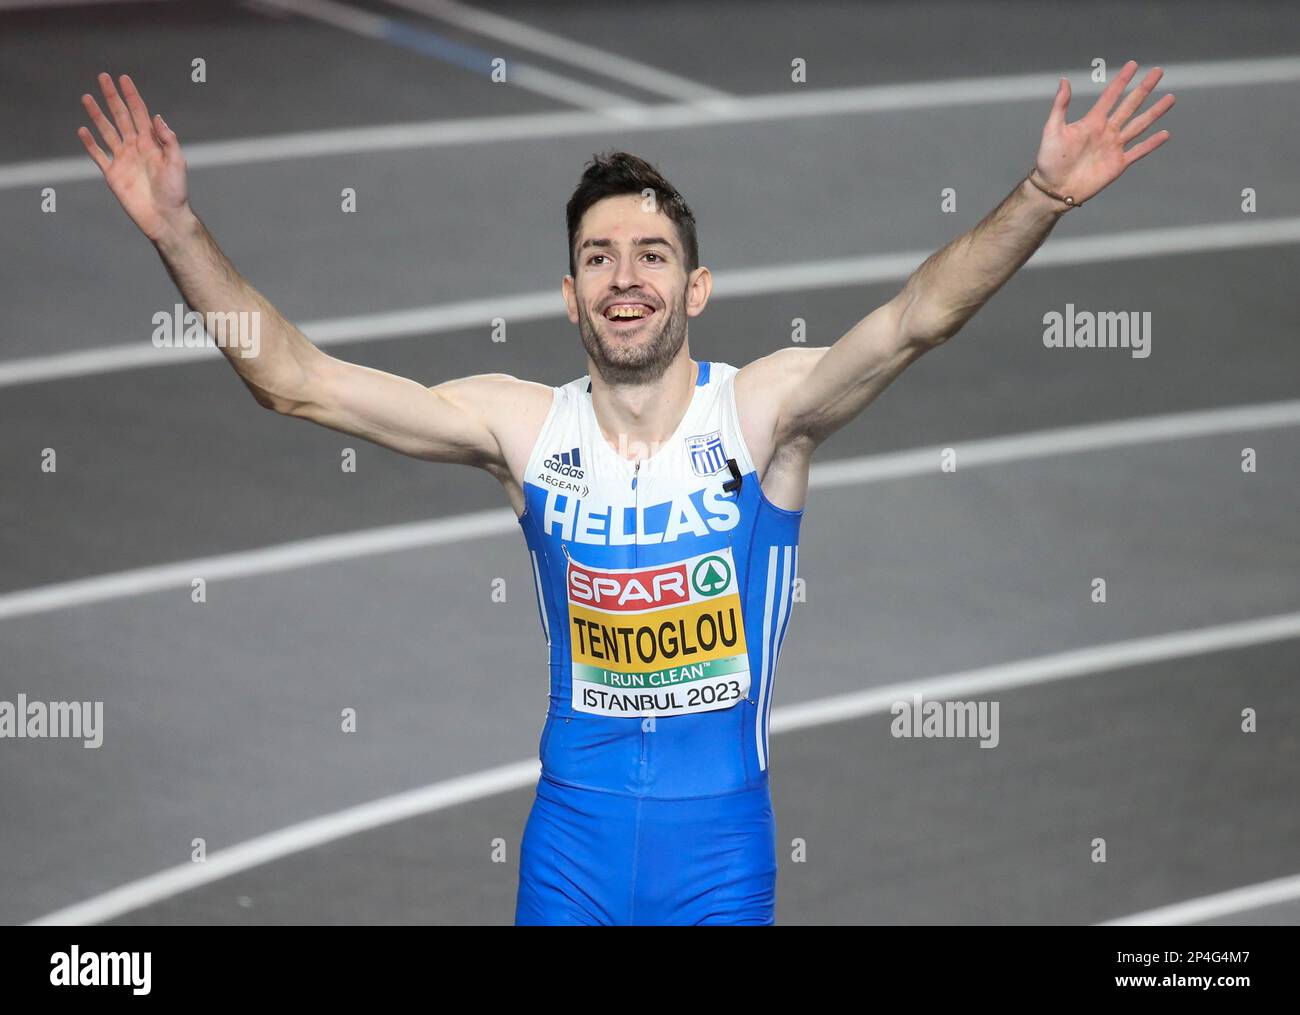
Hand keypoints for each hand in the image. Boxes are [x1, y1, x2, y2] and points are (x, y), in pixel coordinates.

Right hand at [77, 73, 190, 242]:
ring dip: (97, 115)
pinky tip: (82, 130)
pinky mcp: (113, 174)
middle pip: (121, 116)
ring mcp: (123, 160)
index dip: (132, 96)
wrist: (165, 218)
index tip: (124, 78)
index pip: (140, 113)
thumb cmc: (176, 192)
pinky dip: (90, 143)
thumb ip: (168, 140)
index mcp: (152, 143)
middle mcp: (136, 147)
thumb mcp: (177, 163)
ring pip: (107, 131)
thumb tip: (156, 117)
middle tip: (102, 77)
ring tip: (86, 98)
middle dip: (112, 97)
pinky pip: (98, 155)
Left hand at [1034, 60, 1174, 205]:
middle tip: (1158, 72)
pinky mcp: (1118, 164)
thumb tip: (1064, 80)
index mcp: (1092, 122)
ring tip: (1170, 98)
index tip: (1133, 65)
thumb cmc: (1049, 160)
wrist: (1055, 189)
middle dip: (1144, 89)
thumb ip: (1060, 106)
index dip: (1122, 80)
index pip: (1111, 96)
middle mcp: (1106, 131)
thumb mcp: (1052, 130)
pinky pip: (1138, 151)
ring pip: (1139, 125)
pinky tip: (1165, 134)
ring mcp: (1113, 147)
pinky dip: (1151, 143)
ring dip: (1155, 112)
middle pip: (1130, 105)